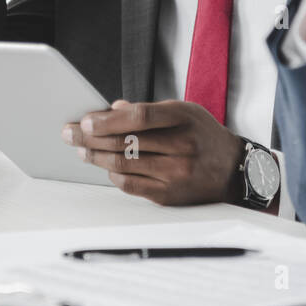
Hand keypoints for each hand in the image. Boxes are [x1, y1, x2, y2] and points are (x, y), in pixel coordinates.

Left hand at [61, 100, 244, 205]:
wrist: (235, 170)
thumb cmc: (204, 135)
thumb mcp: (184, 111)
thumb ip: (149, 110)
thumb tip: (112, 109)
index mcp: (184, 119)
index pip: (140, 118)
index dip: (108, 120)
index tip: (86, 120)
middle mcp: (181, 147)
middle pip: (126, 143)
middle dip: (91, 138)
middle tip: (70, 134)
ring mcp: (176, 174)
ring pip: (124, 165)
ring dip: (96, 157)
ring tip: (81, 149)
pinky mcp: (170, 196)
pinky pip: (131, 185)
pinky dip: (113, 174)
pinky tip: (105, 166)